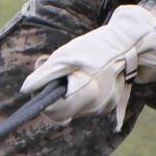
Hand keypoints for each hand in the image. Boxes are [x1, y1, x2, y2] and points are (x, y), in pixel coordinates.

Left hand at [20, 5, 155, 130]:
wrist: (128, 42)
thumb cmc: (95, 47)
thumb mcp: (65, 56)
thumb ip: (44, 74)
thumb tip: (26, 89)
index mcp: (86, 94)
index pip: (56, 113)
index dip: (45, 102)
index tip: (42, 87)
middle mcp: (98, 106)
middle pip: (66, 112)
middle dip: (57, 96)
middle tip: (60, 74)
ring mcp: (106, 107)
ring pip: (76, 109)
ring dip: (70, 95)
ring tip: (76, 72)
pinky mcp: (111, 104)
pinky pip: (88, 105)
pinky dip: (82, 95)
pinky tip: (87, 78)